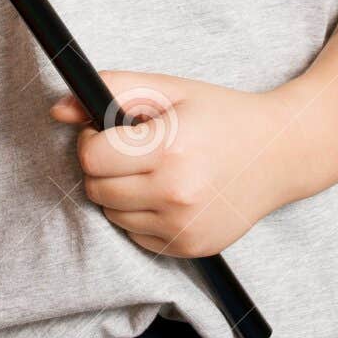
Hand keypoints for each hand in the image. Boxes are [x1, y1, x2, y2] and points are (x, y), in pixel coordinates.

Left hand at [50, 70, 297, 257]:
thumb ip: (112, 90)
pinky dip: (140, 215)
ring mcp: (184, 226)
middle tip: (131, 148)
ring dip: (119, 192)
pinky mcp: (189, 247)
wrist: (280, 153)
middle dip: (103, 166)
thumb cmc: (221, 115)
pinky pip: (135, 235)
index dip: (92, 139)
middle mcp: (176, 192)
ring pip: (112, 214)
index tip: (108, 131)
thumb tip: (58, 109)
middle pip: (97, 188)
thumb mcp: (169, 89)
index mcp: (169, 147)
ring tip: (152, 169)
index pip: (91, 156)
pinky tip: (167, 192)